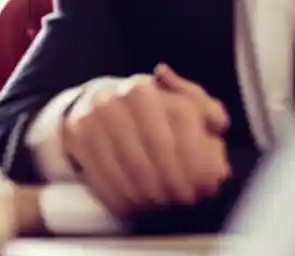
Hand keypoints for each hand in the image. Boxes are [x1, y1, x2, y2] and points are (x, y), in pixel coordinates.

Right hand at [62, 66, 230, 214]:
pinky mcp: (78, 135)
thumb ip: (209, 111)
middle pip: (158, 148)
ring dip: (150, 193)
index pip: (183, 125)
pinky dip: (119, 196)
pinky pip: (100, 174)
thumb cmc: (152, 113)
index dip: (199, 160)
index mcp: (152, 89)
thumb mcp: (182, 104)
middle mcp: (122, 97)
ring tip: (160, 205)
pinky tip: (132, 205)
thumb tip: (217, 124)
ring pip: (129, 165)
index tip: (206, 186)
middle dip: (176, 181)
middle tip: (184, 201)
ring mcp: (96, 115)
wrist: (100, 106)